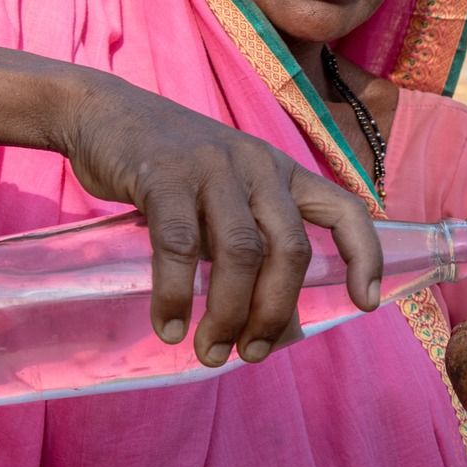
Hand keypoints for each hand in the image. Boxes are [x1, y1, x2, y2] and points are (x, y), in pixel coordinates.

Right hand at [61, 70, 382, 367]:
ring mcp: (212, 167)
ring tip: (209, 351)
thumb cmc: (168, 167)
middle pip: (289, 249)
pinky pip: (179, 246)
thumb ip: (248, 236)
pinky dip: (176, 294)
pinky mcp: (165, 175)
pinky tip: (169, 326)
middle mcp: (257, 165)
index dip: (363, 257)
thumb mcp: (225, 190)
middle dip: (274, 311)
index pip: (344, 209)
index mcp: (280, 171)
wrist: (103, 113)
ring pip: (240, 252)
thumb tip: (265, 319)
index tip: (364, 305)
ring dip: (228, 313)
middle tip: (250, 353)